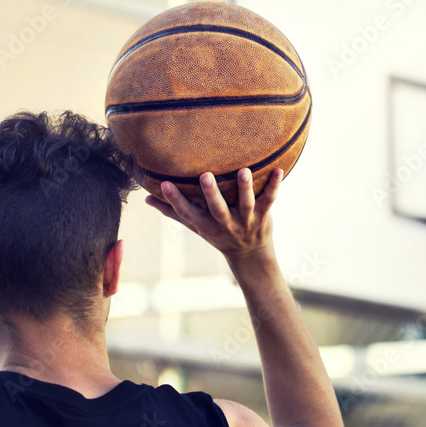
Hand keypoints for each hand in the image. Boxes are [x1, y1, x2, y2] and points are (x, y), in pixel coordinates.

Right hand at [146, 167, 282, 261]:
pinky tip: (279, 170)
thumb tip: (146, 199)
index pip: (187, 214)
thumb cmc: (218, 235)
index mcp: (206, 226)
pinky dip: (274, 186)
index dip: (175, 200)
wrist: (250, 256)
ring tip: (244, 170)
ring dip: (245, 188)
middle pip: (217, 209)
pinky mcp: (263, 215)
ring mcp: (245, 220)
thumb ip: (172, 212)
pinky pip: (270, 200)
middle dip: (211, 194)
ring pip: (245, 204)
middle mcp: (225, 224)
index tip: (164, 184)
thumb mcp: (195, 227)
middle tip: (205, 176)